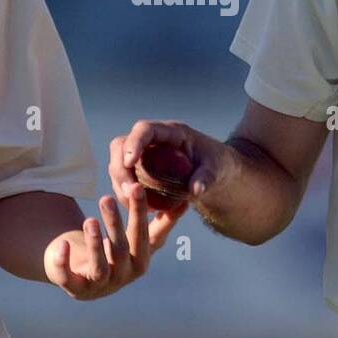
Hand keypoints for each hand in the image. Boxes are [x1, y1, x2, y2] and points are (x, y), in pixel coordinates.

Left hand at [43, 191, 186, 299]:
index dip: (140, 213)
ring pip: (99, 266)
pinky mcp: (75, 288)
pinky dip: (63, 264)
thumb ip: (160, 222)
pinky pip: (68, 279)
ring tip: (89, 220)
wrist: (84, 277)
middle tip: (106, 197)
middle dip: (115, 224)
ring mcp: (99, 285)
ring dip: (95, 243)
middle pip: (121, 250)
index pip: (143, 236)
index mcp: (140, 261)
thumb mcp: (137, 237)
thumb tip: (186, 200)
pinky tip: (61, 245)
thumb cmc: (115, 250)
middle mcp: (122, 276)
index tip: (136, 187)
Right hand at [107, 120, 232, 212]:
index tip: (129, 162)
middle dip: (120, 167)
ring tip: (130, 204)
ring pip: (118, 163)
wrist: (217, 174)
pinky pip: (124, 178)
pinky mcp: (141, 170)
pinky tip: (134, 207)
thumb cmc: (219, 166)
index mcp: (171, 132)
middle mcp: (153, 140)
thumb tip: (196, 189)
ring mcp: (144, 154)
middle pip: (122, 145)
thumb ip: (207, 178)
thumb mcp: (217, 170)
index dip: (134, 143)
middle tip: (129, 191)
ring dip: (119, 183)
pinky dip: (124, 192)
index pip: (145, 129)